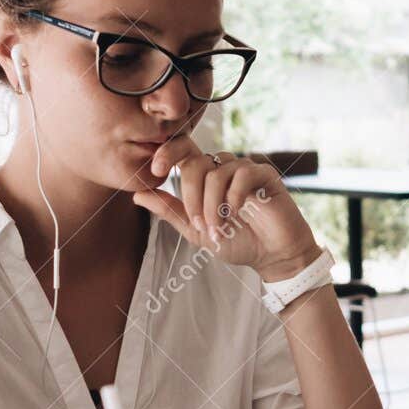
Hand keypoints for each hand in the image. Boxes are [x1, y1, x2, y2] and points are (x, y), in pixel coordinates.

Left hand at [132, 136, 321, 280]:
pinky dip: (234, 197)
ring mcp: (245, 169)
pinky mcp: (265, 175)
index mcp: (206, 177)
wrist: (272, 257)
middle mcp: (224, 168)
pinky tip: (237, 213)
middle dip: (191, 196)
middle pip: (195, 163)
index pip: (184, 151)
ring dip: (212, 204)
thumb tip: (137, 195)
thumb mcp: (196, 231)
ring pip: (216, 172)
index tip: (155, 170)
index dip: (167, 153)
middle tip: (199, 224)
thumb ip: (170, 211)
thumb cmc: (237, 243)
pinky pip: (242, 174)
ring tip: (219, 228)